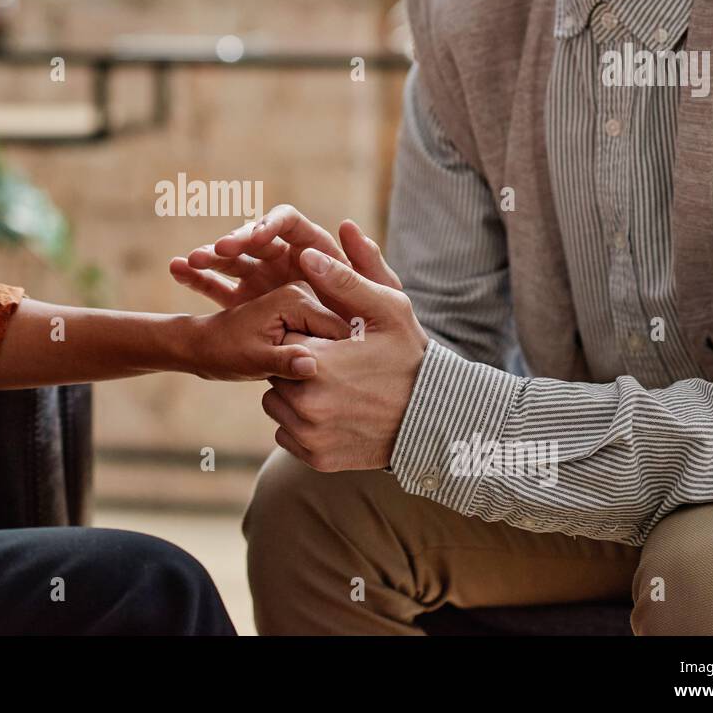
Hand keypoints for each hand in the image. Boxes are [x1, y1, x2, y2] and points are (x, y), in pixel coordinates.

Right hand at [169, 204, 402, 318]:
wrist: (351, 380)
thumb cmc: (374, 337)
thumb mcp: (380, 305)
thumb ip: (367, 271)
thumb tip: (343, 226)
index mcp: (312, 251)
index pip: (288, 222)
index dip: (271, 223)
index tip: (258, 236)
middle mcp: (284, 260)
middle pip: (253, 237)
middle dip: (236, 239)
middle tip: (220, 250)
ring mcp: (261, 280)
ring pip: (230, 259)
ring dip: (209, 255)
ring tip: (190, 260)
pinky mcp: (243, 302)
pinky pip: (216, 286)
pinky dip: (197, 277)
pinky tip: (176, 268)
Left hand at [187, 282, 351, 381]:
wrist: (204, 345)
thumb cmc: (223, 351)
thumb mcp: (252, 360)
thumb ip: (283, 362)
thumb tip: (311, 367)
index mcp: (296, 298)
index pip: (340, 331)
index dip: (343, 361)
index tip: (339, 388)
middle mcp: (306, 295)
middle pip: (340, 336)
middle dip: (336, 362)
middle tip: (324, 391)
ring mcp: (305, 306)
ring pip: (333, 342)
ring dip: (328, 364)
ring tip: (314, 385)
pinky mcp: (302, 319)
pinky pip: (323, 343)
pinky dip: (320, 361)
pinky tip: (311, 381)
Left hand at [262, 249, 427, 471]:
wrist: (435, 421)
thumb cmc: (411, 358)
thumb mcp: (388, 310)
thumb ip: (345, 281)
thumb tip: (306, 253)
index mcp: (319, 364)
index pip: (284, 339)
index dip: (304, 335)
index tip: (330, 339)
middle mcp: (307, 404)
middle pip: (276, 372)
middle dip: (297, 363)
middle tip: (333, 363)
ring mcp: (310, 435)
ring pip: (276, 403)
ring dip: (294, 393)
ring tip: (332, 387)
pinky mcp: (315, 459)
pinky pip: (286, 433)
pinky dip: (301, 423)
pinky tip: (333, 412)